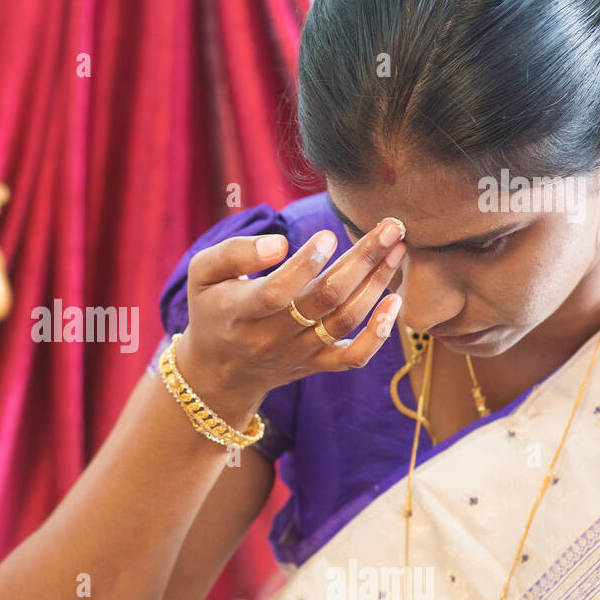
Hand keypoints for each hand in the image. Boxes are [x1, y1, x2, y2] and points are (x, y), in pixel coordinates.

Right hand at [177, 216, 406, 412]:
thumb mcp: (202, 273)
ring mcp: (296, 354)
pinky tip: (395, 302)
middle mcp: (270, 337)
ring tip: (397, 249)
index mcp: (238, 312)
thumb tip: (280, 243)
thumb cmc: (212, 308)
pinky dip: (378, 335)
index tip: (328, 235)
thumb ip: (233, 252)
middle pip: (323, 300)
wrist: (219, 371)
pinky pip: (352, 358)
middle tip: (389, 228)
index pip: (276, 292)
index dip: (304, 265)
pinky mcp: (315, 366)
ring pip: (344, 320)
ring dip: (376, 284)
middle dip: (361, 261)